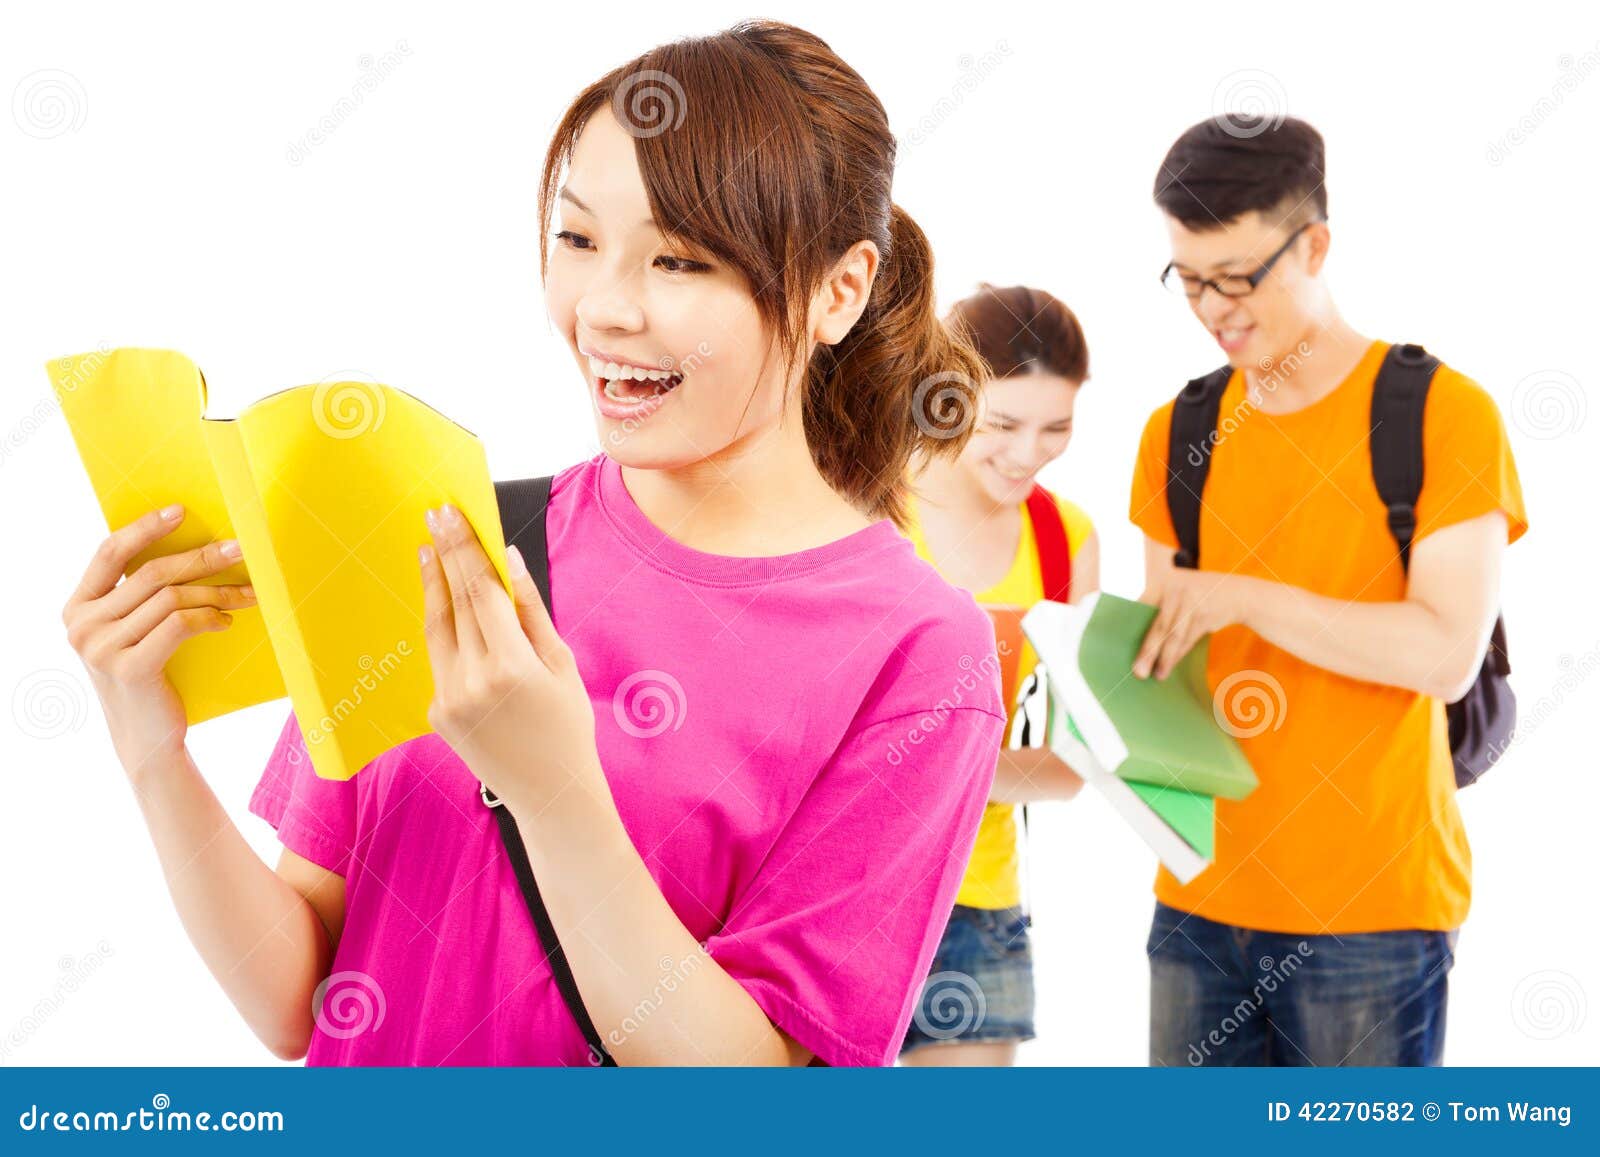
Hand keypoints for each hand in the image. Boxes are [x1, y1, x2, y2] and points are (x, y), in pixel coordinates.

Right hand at [62, 504, 256, 778]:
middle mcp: (82, 625)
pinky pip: (180, 624)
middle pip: (152, 573)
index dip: (146, 528)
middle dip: (202, 558)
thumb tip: (190, 546)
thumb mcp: (134, 632)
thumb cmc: (149, 676)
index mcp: (77, 606)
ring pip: (172, 598)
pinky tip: (227, 621)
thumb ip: (141, 596)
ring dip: (219, 591)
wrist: (148, 739)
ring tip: (249, 593)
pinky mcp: (130, 668)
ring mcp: (101, 648)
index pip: (109, 552)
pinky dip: (210, 617)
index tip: (182, 511)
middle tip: (240, 548)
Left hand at [419, 502, 599, 811]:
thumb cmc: (567, 725)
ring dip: (433, 587)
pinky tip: (449, 609)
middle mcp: (472, 681)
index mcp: (510, 665)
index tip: (450, 514)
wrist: (549, 793)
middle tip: (435, 515)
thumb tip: (508, 559)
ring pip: (437, 629)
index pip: (479, 590)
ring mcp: (448, 700)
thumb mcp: (561, 664)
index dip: (463, 548)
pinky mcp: (437, 714)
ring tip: (430, 551)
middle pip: (453, 602)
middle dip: (445, 555)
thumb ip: (530, 610)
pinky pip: (441, 662)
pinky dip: (447, 634)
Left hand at [1132, 569, 1249, 680]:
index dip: (1128, 626)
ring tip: (1156, 675)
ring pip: (1175, 635)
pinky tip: (1169, 667)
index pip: (1140, 606)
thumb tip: (1135, 640)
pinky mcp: (1206, 614)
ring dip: (1165, 658)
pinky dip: (1178, 655)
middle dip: (1148, 651)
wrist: (1237, 592)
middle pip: (1159, 625)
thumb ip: (1158, 608)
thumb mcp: (1177, 593)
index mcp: (1161, 581)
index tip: (1116, 646)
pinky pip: (1189, 639)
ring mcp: (1193, 600)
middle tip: (1137, 671)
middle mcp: (1176, 588)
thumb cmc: (1196, 596)